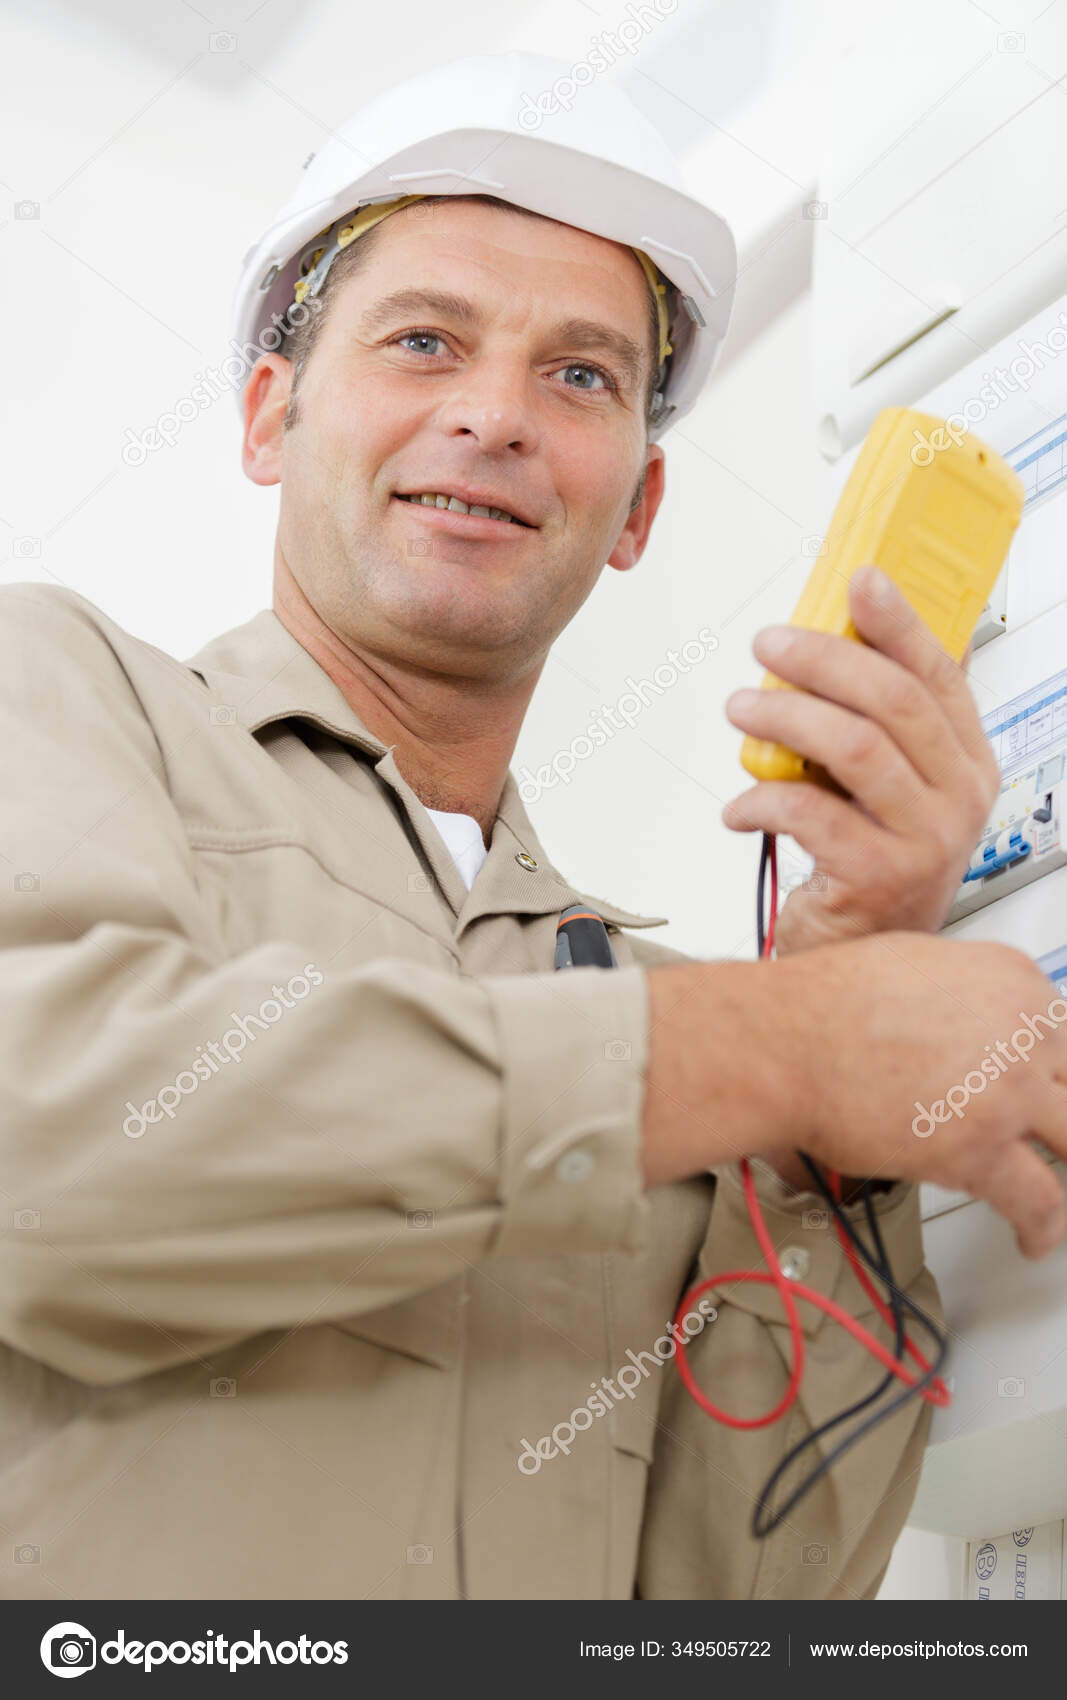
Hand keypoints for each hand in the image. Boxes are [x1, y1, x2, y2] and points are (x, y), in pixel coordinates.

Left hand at [722, 565, 999, 955]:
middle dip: (822, 660)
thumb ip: (875, 725)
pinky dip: (761, 799)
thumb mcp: (889, 786)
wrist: (868, 955)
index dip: (898, 622)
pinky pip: (810, 813)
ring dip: (785, 716)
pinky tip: (740, 805)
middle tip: (769, 646)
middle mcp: (959, 797)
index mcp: (967, 761)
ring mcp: (926, 839)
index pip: (939, 674)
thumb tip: (831, 643)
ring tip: (741, 709)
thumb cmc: (873, 862)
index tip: (859, 580)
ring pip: (854, 748)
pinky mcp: (879, 875)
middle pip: (893, 702)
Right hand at [777, 931, 1066, 1259]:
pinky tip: (1036, 1238)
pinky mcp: (981, 1150)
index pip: (1062, 1029)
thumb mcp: (913, 963)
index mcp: (1009, 979)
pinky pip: (1040, 1203)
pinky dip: (1045, 1229)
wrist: (786, 1042)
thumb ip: (960, 993)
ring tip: (1061, 1190)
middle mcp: (1022, 1032)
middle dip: (1064, 1111)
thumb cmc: (822, 1006)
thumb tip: (959, 1020)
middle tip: (1055, 1133)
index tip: (1050, 1082)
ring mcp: (1009, 1093)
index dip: (1053, 1065)